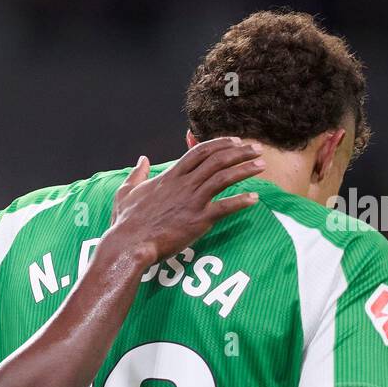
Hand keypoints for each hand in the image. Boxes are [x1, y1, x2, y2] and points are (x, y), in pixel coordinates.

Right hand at [107, 138, 263, 265]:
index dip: (220, 143)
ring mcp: (192, 201)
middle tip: (256, 149)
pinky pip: (224, 207)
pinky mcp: (197, 220)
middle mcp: (184, 185)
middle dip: (240, 152)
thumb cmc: (126, 222)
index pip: (199, 152)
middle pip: (217, 159)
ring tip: (261, 165)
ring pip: (224, 177)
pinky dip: (241, 201)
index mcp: (170, 177)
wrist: (128, 244)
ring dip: (245, 169)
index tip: (235, 141)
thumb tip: (142, 159)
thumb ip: (137, 174)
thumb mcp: (126, 192)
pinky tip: (254, 198)